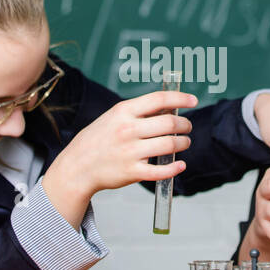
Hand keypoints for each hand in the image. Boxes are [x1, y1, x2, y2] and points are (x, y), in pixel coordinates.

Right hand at [41, 90, 196, 227]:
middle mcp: (127, 130)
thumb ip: (138, 112)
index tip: (193, 100)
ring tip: (184, 143)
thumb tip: (169, 106)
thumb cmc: (97, 140)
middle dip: (185, 124)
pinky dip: (176, 167)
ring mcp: (130, 152)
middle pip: (169, 122)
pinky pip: (162, 170)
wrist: (77, 167)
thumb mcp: (113, 117)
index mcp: (123, 111)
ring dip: (183, 143)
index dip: (180, 98)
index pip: (159, 99)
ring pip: (170, 145)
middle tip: (187, 127)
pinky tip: (179, 164)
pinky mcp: (132, 172)